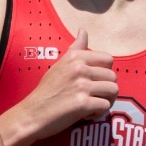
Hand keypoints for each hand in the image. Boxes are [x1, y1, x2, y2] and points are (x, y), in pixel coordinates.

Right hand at [11, 29, 116, 143]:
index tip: (92, 82)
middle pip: (113, 76)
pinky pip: (105, 106)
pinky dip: (98, 113)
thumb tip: (83, 30)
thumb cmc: (46, 91)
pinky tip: (85, 114)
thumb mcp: (59, 65)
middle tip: (92, 97)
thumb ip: (75, 49)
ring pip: (113, 90)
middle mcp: (79, 68)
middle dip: (106, 89)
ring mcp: (81, 85)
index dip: (104, 73)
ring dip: (106, 101)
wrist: (31, 114)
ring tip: (91, 105)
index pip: (108, 59)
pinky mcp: (82, 103)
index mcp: (75, 57)